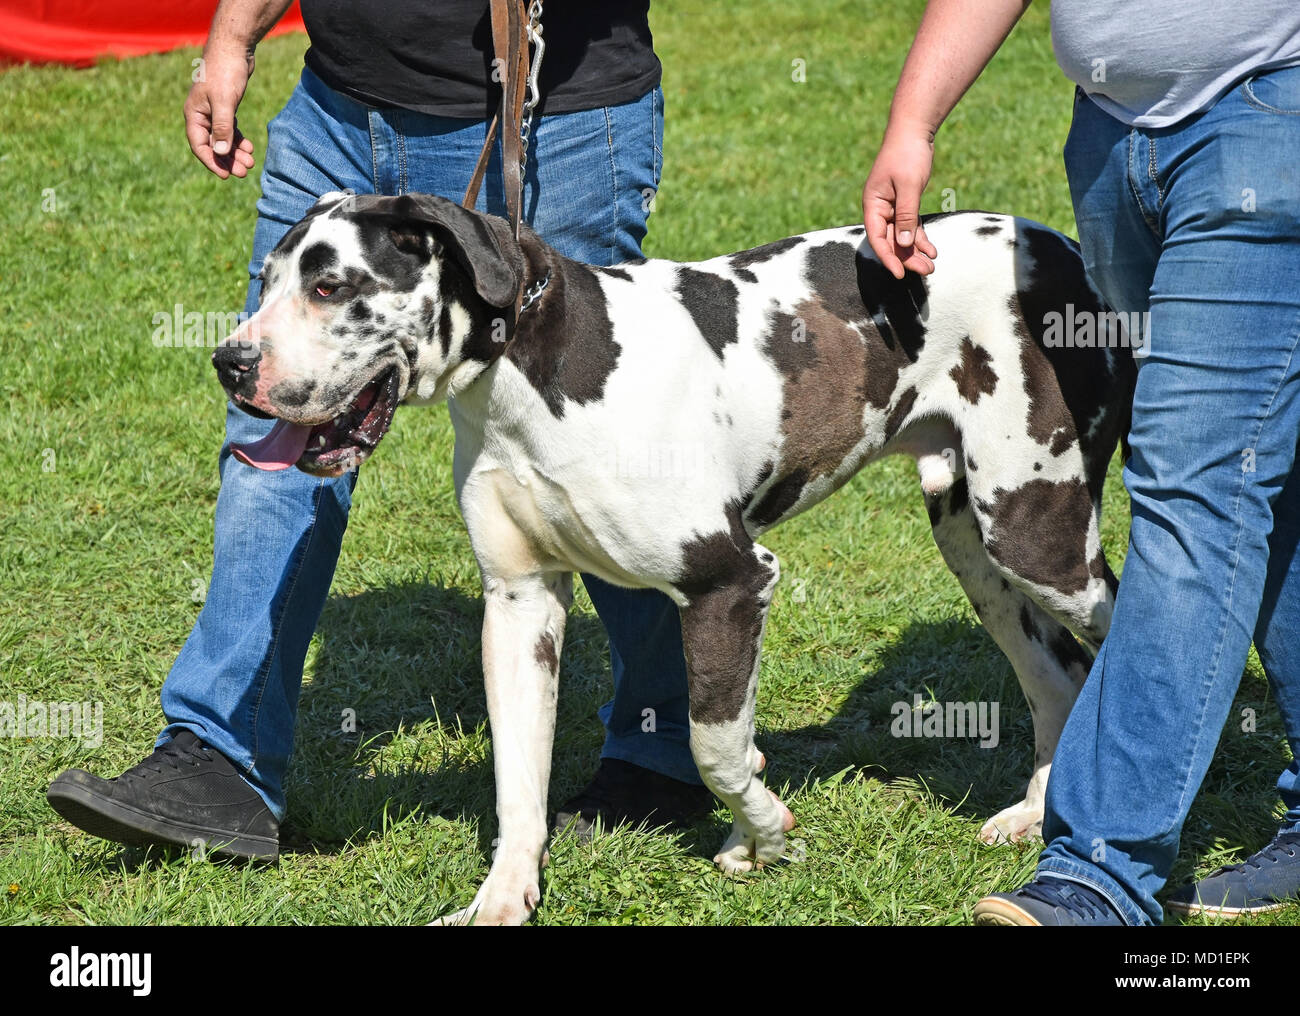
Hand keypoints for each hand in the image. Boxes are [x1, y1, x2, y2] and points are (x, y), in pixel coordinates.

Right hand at [184, 44, 256, 178]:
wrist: (234, 48)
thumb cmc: (225, 72)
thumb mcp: (224, 102)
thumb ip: (222, 128)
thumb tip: (219, 152)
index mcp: (194, 114)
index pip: (199, 145)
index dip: (212, 162)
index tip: (227, 176)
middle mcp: (201, 114)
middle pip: (213, 145)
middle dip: (228, 160)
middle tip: (244, 172)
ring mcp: (213, 111)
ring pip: (223, 138)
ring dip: (235, 152)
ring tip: (250, 163)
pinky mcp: (225, 106)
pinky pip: (229, 129)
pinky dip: (238, 139)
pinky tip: (249, 147)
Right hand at [862, 127, 938, 278]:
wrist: (913, 130)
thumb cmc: (907, 154)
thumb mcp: (909, 186)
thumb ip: (906, 215)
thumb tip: (905, 243)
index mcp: (873, 204)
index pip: (877, 237)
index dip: (888, 257)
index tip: (899, 274)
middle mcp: (880, 209)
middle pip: (891, 240)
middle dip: (907, 258)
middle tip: (926, 272)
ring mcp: (892, 207)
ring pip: (902, 236)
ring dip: (915, 251)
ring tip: (931, 266)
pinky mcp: (904, 203)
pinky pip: (911, 227)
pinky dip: (921, 238)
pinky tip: (932, 251)